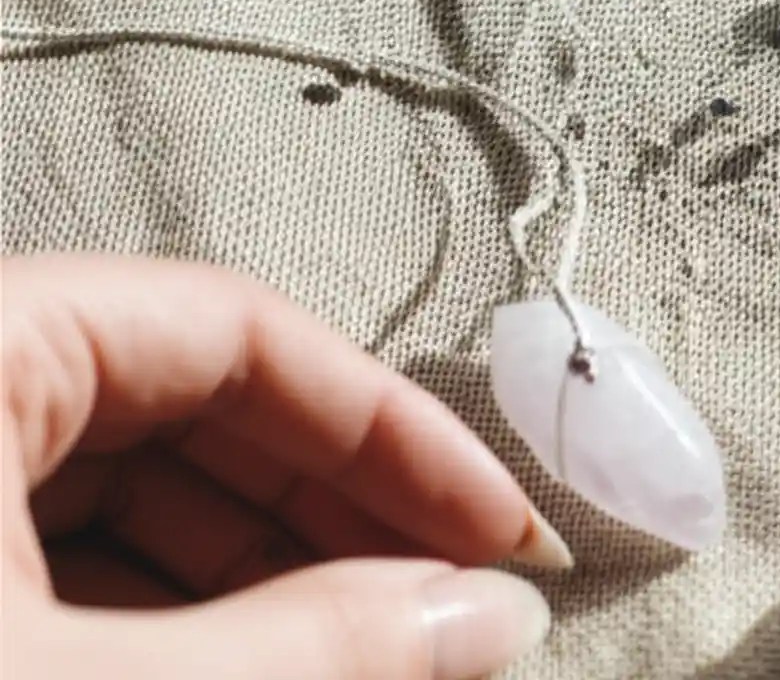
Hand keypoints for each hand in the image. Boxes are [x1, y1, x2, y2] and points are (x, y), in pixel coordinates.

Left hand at [2, 255, 571, 679]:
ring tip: (384, 650)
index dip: (391, 431)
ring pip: (150, 495)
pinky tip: (271, 666)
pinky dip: (187, 614)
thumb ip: (310, 645)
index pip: (236, 330)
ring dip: (279, 575)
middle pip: (201, 412)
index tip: (497, 524)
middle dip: (344, 515)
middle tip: (453, 603)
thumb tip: (494, 615)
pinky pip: (83, 557)